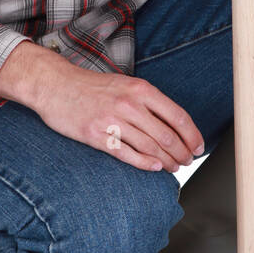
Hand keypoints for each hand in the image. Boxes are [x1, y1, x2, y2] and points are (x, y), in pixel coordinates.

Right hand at [30, 61, 204, 173]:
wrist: (55, 85)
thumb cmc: (91, 86)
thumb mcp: (125, 84)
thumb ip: (148, 101)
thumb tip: (172, 123)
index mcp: (140, 89)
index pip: (177, 116)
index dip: (192, 135)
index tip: (198, 147)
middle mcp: (130, 104)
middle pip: (166, 135)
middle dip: (182, 152)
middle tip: (187, 161)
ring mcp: (113, 121)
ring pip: (150, 147)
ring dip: (166, 160)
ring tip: (173, 167)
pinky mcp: (97, 136)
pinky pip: (127, 154)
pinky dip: (144, 163)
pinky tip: (154, 167)